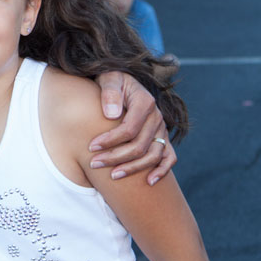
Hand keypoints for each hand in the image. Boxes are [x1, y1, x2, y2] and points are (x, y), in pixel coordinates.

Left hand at [89, 71, 175, 185]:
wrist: (122, 81)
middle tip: (94, 164)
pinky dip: (162, 170)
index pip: (129, 129)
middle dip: (115, 157)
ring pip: (153, 155)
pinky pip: (169, 157)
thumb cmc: (112, 80)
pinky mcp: (162, 137)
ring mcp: (161, 128)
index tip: (91, 147)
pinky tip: (149, 182)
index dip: (110, 140)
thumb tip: (112, 114)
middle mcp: (157, 117)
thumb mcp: (109, 78)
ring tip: (113, 176)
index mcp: (145, 102)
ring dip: (133, 168)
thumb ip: (109, 93)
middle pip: (139, 145)